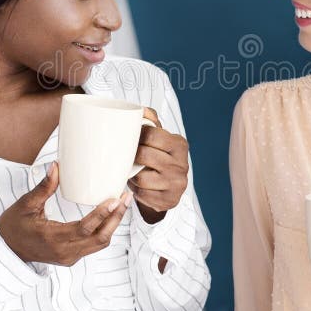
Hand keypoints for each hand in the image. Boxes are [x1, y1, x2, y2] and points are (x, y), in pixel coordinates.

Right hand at [0, 162, 131, 265]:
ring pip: (100, 244)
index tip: (115, 199)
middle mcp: (64, 251)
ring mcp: (69, 256)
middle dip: (116, 218)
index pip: (84, 228)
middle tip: (126, 197)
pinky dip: (104, 231)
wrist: (6, 251)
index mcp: (52, 238)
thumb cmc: (14, 226)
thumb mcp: (26, 205)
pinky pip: (93, 246)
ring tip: (122, 204)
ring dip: (113, 225)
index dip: (102, 214)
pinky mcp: (71, 258)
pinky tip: (109, 215)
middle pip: (99, 237)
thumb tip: (56, 166)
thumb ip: (44, 187)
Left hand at [128, 107, 189, 223]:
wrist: (169, 188)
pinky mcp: (169, 200)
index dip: (136, 136)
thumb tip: (140, 110)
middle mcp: (182, 164)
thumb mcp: (159, 137)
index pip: (152, 134)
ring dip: (132, 175)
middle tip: (128, 156)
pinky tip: (138, 185)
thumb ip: (150, 119)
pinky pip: (142, 195)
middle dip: (133, 156)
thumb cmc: (160, 157)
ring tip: (132, 171)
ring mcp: (177, 184)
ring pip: (141, 178)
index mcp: (180, 145)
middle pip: (144, 155)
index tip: (131, 138)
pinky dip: (136, 190)